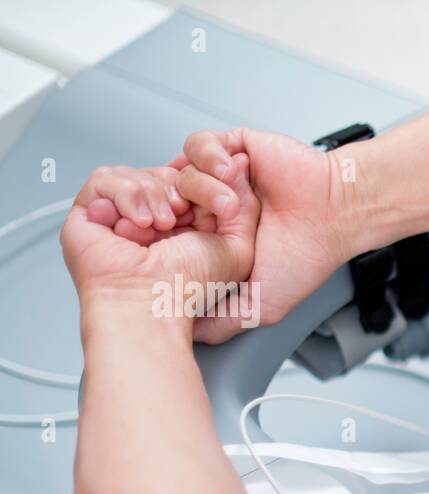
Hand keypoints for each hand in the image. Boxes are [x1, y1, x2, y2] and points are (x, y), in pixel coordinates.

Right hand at [61, 157, 259, 338]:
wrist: (150, 303)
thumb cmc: (187, 287)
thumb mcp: (237, 246)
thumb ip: (245, 204)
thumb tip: (239, 164)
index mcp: (187, 224)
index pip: (196, 178)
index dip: (209, 182)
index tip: (222, 204)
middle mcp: (155, 216)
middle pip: (170, 171)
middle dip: (185, 189)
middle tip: (181, 219)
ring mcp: (123, 213)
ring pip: (139, 172)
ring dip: (154, 197)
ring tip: (156, 229)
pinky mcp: (91, 209)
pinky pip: (106, 177)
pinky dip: (126, 198)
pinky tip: (134, 227)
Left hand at [173, 128, 347, 342]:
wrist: (334, 216)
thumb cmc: (306, 256)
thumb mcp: (260, 307)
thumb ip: (221, 321)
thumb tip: (186, 333)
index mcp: (214, 243)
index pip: (164, 237)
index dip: (153, 240)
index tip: (157, 247)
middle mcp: (214, 210)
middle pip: (162, 201)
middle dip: (165, 211)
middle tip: (180, 223)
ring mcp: (222, 179)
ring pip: (178, 172)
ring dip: (196, 186)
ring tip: (225, 204)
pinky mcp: (233, 149)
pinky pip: (199, 144)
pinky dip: (209, 158)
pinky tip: (232, 175)